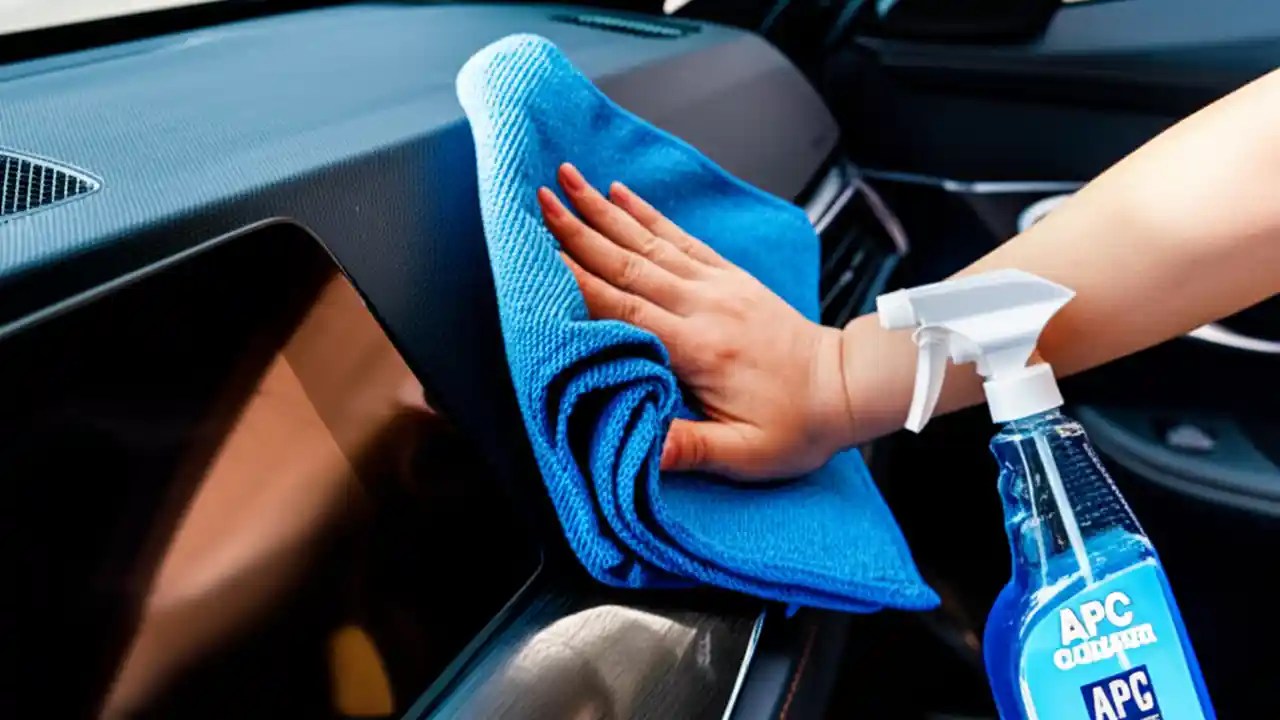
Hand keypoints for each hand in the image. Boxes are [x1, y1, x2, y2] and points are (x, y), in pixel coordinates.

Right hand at [538, 163, 854, 479]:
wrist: (846, 386)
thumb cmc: (796, 426)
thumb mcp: (746, 455)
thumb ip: (691, 449)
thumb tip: (643, 450)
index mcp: (699, 349)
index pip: (624, 309)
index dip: (578, 281)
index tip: (540, 254)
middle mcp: (704, 307)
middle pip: (627, 264)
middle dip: (578, 231)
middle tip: (539, 200)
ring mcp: (718, 286)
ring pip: (649, 242)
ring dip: (603, 210)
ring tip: (568, 179)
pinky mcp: (729, 278)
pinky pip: (681, 238)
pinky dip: (648, 214)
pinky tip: (622, 194)